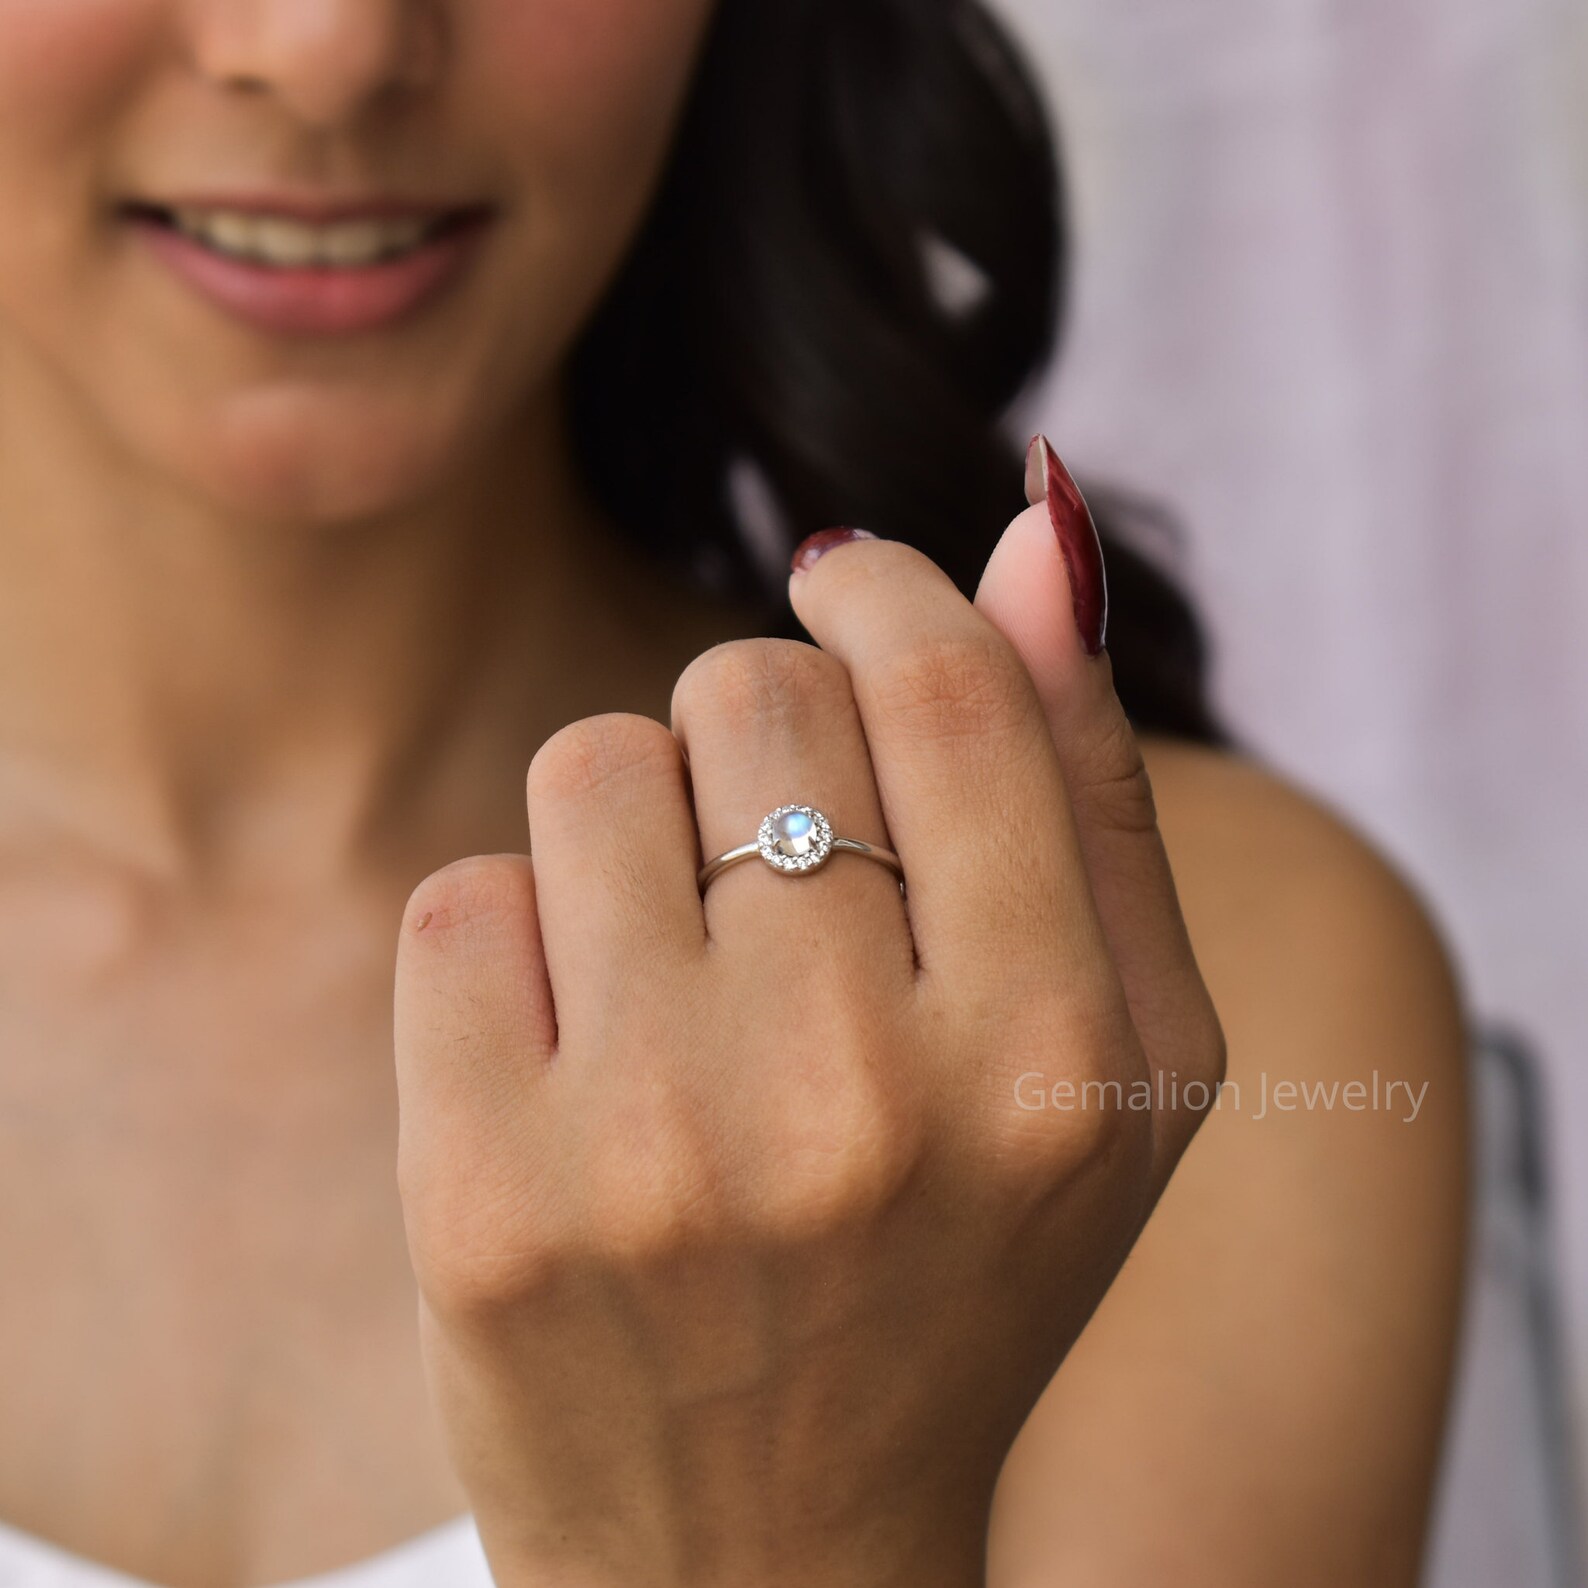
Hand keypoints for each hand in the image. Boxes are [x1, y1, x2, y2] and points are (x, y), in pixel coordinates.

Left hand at [393, 439, 1225, 1587]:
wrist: (767, 1555)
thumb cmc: (964, 1267)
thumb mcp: (1117, 1063)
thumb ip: (1090, 784)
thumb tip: (1027, 528)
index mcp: (1054, 1060)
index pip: (941, 691)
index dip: (878, 590)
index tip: (840, 581)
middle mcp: (861, 1103)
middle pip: (752, 697)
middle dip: (756, 737)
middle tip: (775, 874)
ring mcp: (657, 1156)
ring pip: (591, 767)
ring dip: (629, 830)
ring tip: (677, 978)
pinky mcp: (483, 1201)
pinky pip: (464, 899)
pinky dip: (515, 945)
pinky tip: (574, 1065)